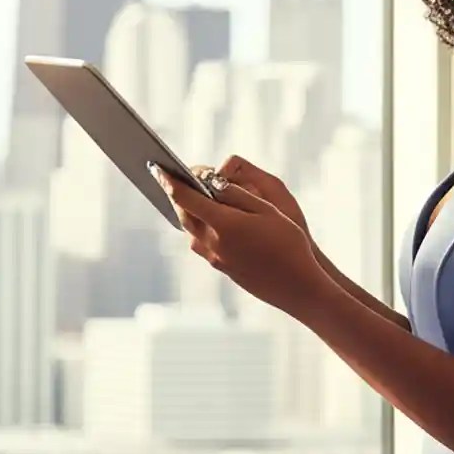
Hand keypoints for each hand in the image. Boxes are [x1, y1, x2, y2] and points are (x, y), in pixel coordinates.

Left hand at [150, 162, 332, 314]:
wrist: (295, 286)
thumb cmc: (287, 243)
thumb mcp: (266, 210)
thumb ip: (236, 194)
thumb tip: (212, 184)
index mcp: (223, 224)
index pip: (185, 197)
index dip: (169, 180)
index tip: (157, 168)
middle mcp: (212, 242)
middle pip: (183, 213)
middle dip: (177, 195)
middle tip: (174, 178)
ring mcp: (214, 258)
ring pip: (191, 229)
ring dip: (188, 211)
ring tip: (191, 196)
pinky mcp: (220, 267)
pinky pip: (200, 242)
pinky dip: (199, 226)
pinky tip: (210, 220)